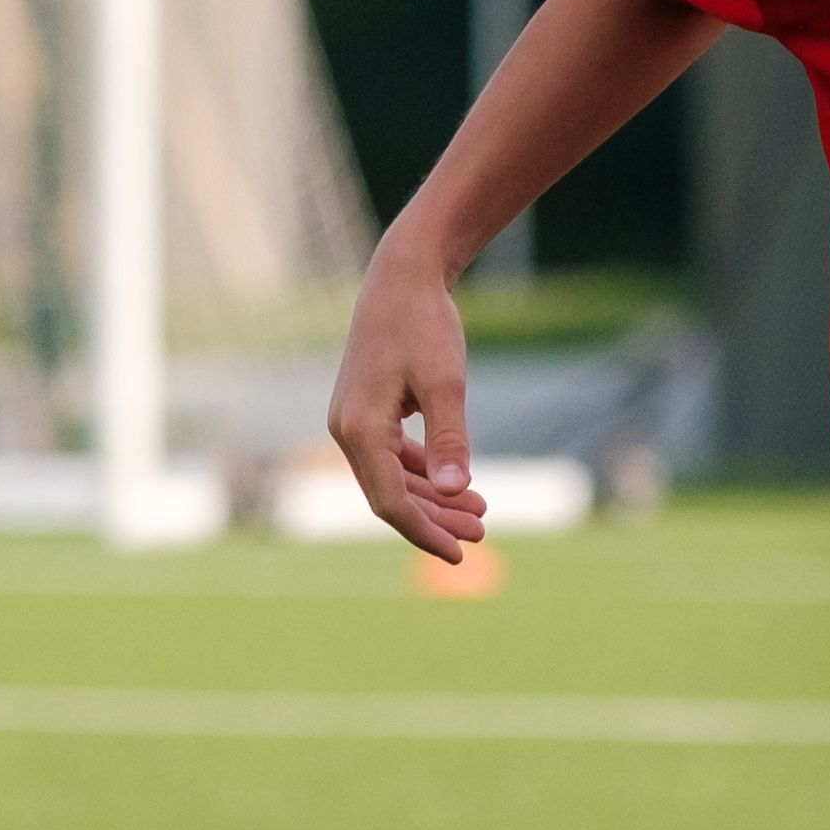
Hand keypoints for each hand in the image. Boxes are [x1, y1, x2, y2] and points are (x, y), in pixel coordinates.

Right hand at [322, 250, 488, 562]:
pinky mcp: (367, 411)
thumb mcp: (445, 383)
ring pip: (393, 477)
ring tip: (479, 511)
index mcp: (359, 429)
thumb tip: (456, 492)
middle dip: (436, 518)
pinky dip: (423, 472)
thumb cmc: (424, 323)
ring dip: (433, 497)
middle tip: (482, 532)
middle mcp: (347, 430)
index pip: (390, 500)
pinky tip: (457, 482)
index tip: (460, 553)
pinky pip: (392, 456)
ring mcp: (354, 421)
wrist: (403, 276)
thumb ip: (450, 440)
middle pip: (390, 495)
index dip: (426, 531)